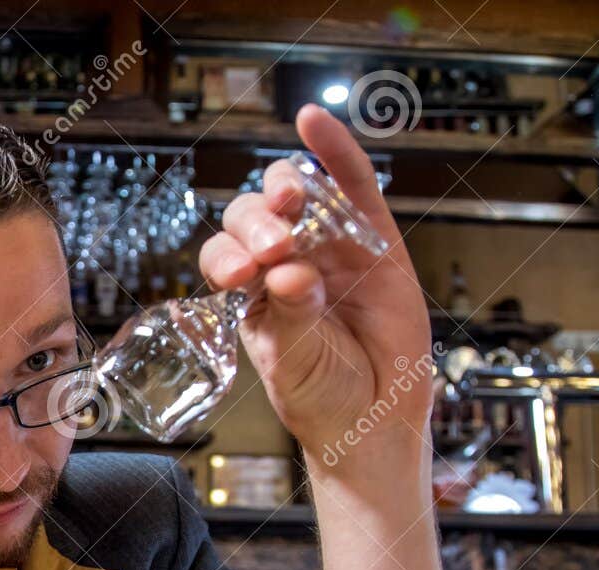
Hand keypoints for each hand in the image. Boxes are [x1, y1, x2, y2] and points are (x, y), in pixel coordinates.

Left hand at [198, 104, 432, 477]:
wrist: (375, 420)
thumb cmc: (324, 397)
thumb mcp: (295, 362)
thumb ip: (290, 316)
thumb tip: (290, 272)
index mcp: (249, 294)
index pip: (223, 256)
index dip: (226, 256)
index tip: (240, 274)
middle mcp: (282, 264)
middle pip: (254, 219)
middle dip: (257, 226)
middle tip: (274, 250)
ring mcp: (326, 248)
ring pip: (297, 196)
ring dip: (285, 190)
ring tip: (289, 203)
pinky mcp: (372, 239)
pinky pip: (351, 185)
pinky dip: (333, 151)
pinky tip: (312, 121)